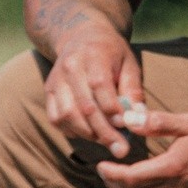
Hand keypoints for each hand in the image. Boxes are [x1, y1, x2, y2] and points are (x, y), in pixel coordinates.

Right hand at [43, 31, 144, 158]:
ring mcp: (56, 80)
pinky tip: (89, 133)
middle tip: (121, 150)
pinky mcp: (48, 91)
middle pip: (84, 106)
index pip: (100, 86)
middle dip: (104, 132)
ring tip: (107, 141)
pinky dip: (73, 131)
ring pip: (67, 115)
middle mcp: (70, 67)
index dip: (113, 111)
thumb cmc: (111, 53)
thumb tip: (138, 118)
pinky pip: (56, 119)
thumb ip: (133, 90)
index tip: (127, 128)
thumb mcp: (129, 63)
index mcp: (93, 55)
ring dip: (89, 134)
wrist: (81, 37)